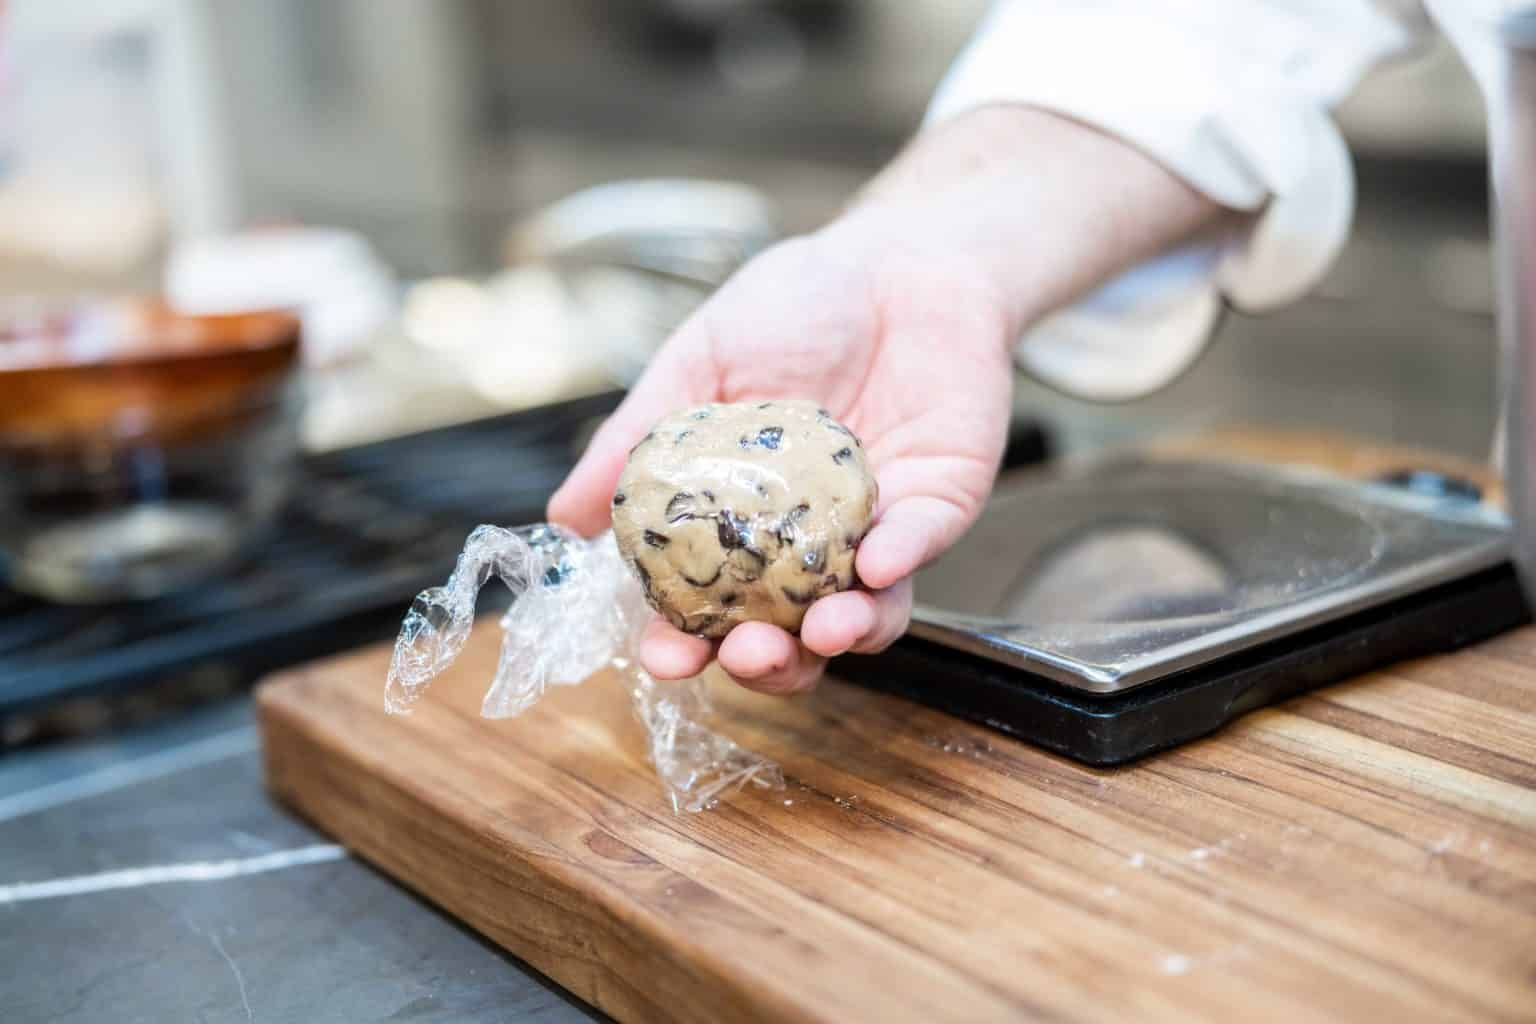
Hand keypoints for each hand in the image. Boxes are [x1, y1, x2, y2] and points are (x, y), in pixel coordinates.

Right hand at [549, 217, 1015, 693]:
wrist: (894, 257)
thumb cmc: (793, 308)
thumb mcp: (698, 366)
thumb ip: (636, 439)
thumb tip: (564, 519)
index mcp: (746, 522)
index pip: (710, 604)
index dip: (686, 641)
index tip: (664, 657)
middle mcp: (813, 543)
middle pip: (791, 634)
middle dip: (767, 663)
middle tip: (745, 653)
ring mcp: (880, 527)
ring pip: (868, 613)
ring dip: (844, 636)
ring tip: (821, 631)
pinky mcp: (943, 500)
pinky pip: (924, 542)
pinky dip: (901, 560)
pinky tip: (875, 565)